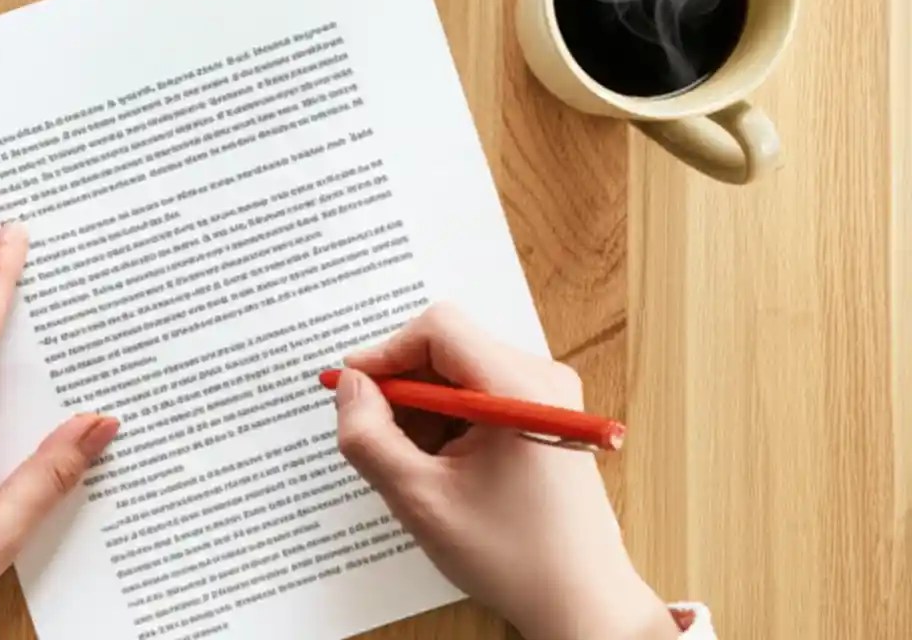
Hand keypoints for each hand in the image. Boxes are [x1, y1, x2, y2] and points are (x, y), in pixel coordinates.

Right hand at [332, 305, 675, 639]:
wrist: (580, 599)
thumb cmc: (511, 556)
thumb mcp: (421, 499)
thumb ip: (370, 438)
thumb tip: (349, 388)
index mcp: (518, 388)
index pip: (438, 329)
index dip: (386, 352)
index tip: (353, 388)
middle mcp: (541, 377)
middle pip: (448, 348)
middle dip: (404, 389)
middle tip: (381, 440)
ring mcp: (546, 394)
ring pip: (458, 372)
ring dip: (423, 410)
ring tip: (419, 466)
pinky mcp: (542, 413)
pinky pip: (478, 394)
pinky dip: (447, 421)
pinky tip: (444, 468)